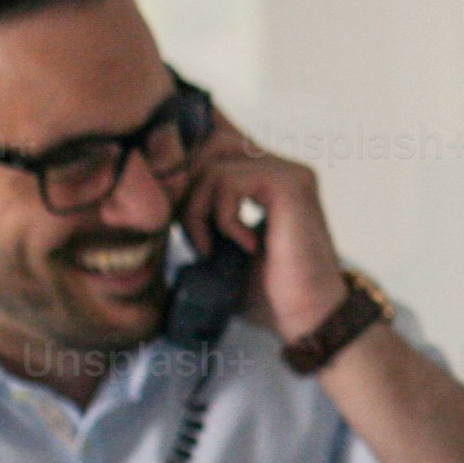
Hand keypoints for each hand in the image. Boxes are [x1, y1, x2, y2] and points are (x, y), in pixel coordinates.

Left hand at [179, 111, 351, 339]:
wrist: (309, 317)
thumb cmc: (269, 292)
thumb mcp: (222, 250)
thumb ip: (200, 219)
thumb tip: (154, 202)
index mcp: (266, 179)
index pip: (213, 146)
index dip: (186, 175)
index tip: (179, 220)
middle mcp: (280, 168)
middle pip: (207, 145)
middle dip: (186, 191)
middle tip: (194, 237)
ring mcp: (288, 172)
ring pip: (211, 165)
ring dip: (198, 211)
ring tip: (211, 248)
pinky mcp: (290, 184)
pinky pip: (228, 181)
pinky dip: (222, 218)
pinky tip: (243, 246)